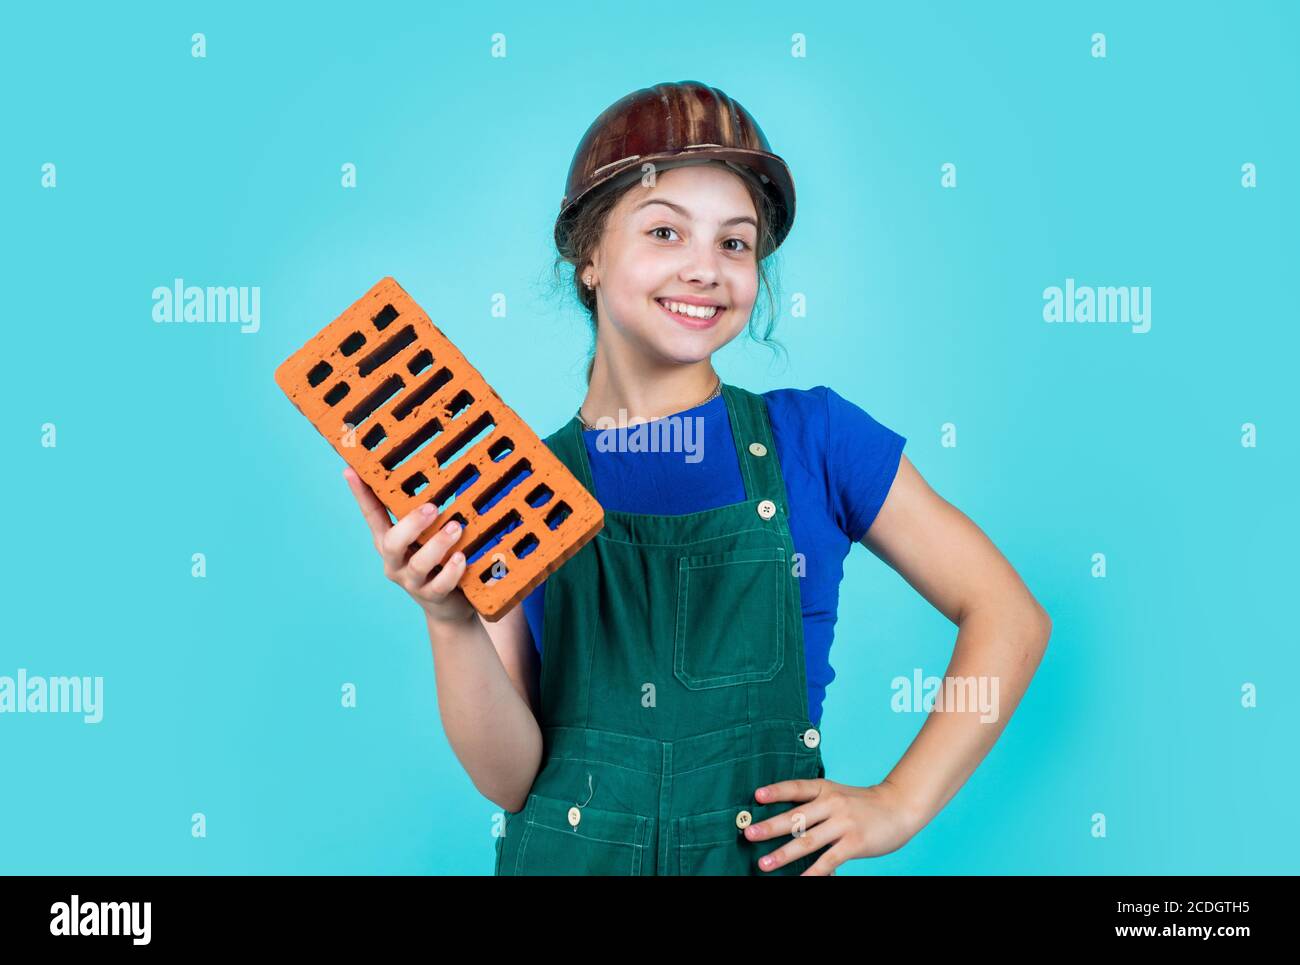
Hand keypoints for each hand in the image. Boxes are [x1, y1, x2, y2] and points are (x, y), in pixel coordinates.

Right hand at [342, 466, 474, 623]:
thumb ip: (427, 514)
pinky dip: (452, 571)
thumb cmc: (438, 560)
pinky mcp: (432, 596)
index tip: (350, 469)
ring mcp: (412, 581)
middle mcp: (396, 561)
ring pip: (418, 564)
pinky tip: (461, 557)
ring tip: (456, 528)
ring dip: (438, 544)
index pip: (371, 515)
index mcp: (389, 541)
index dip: (361, 494)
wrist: (449, 606)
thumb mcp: (428, 536)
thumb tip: (442, 475)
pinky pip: (440, 585)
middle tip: (432, 507)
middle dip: (411, 524)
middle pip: (391, 543)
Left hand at [744, 777, 920, 875]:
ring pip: (807, 840)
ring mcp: (843, 824)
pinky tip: (800, 880)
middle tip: (749, 834)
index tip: (757, 796)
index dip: (776, 792)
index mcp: (826, 789)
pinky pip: (828, 860)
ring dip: (783, 854)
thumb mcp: (838, 795)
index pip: (796, 788)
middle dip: (770, 827)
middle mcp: (832, 804)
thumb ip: (815, 805)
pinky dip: (813, 872)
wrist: (899, 808)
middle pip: (796, 816)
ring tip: (764, 864)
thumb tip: (786, 822)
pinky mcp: (854, 843)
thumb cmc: (863, 804)